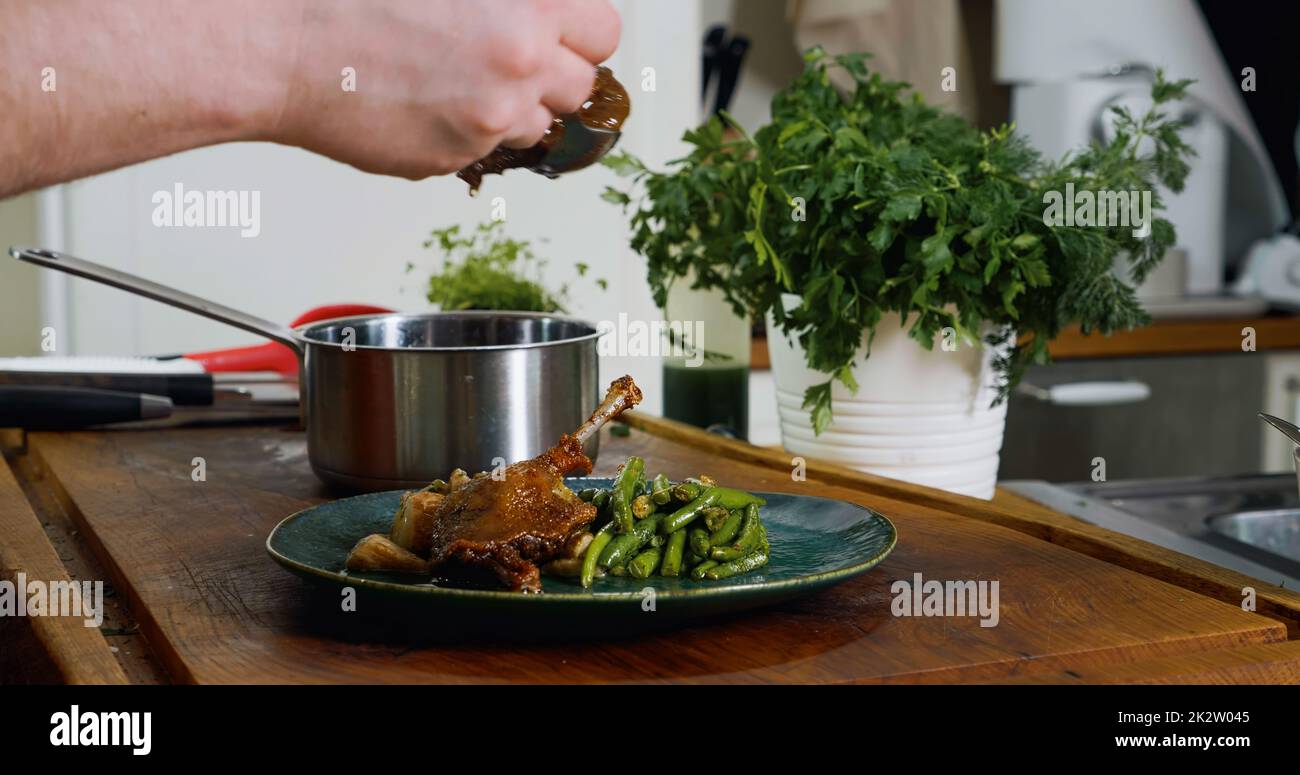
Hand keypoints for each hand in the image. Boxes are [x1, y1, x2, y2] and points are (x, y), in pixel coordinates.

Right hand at [267, 0, 620, 178]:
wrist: (282, 44)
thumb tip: (540, 10)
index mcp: (528, 3)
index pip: (603, 32)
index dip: (579, 31)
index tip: (559, 32)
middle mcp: (520, 62)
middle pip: (582, 87)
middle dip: (553, 74)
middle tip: (509, 58)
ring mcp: (489, 118)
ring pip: (539, 127)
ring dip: (514, 108)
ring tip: (458, 78)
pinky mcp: (456, 156)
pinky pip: (488, 151)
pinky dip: (468, 132)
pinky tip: (425, 99)